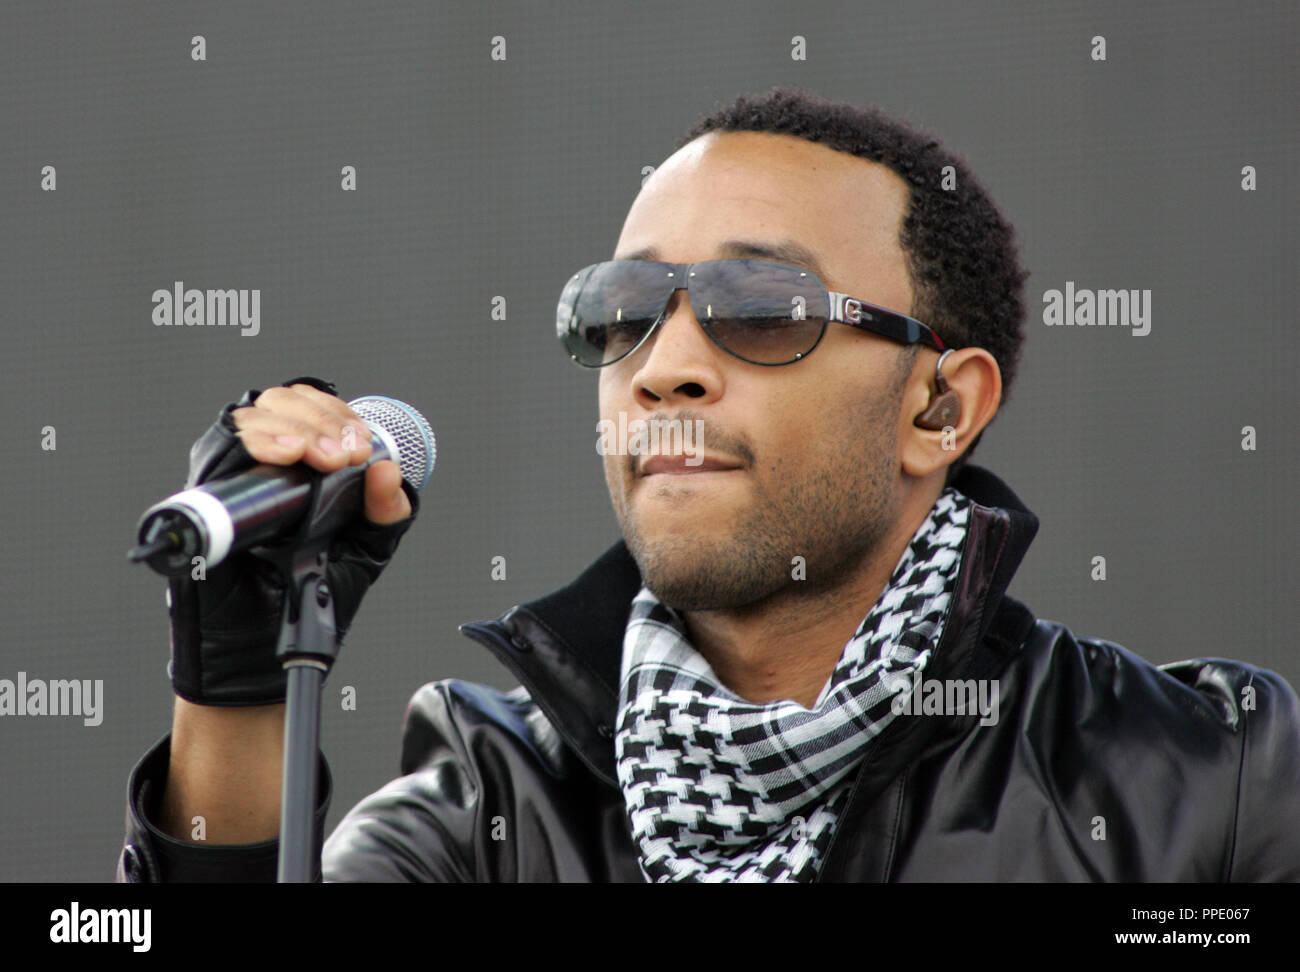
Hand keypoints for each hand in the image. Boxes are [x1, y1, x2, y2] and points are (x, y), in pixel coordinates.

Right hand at [164, 376, 418, 705]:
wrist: (262, 649)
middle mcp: (260, 467)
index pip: (308, 409)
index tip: (359, 443)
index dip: (335, 413)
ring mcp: (231, 479)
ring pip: (251, 416)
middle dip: (320, 419)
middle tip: (344, 453)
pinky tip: (288, 455)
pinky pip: (219, 450)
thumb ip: (384, 514)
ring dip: (294, 426)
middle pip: (279, 403)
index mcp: (297, 469)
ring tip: (321, 456)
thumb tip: (388, 470)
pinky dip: (256, 441)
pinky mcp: (205, 498)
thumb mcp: (362, 553)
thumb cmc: (303, 599)